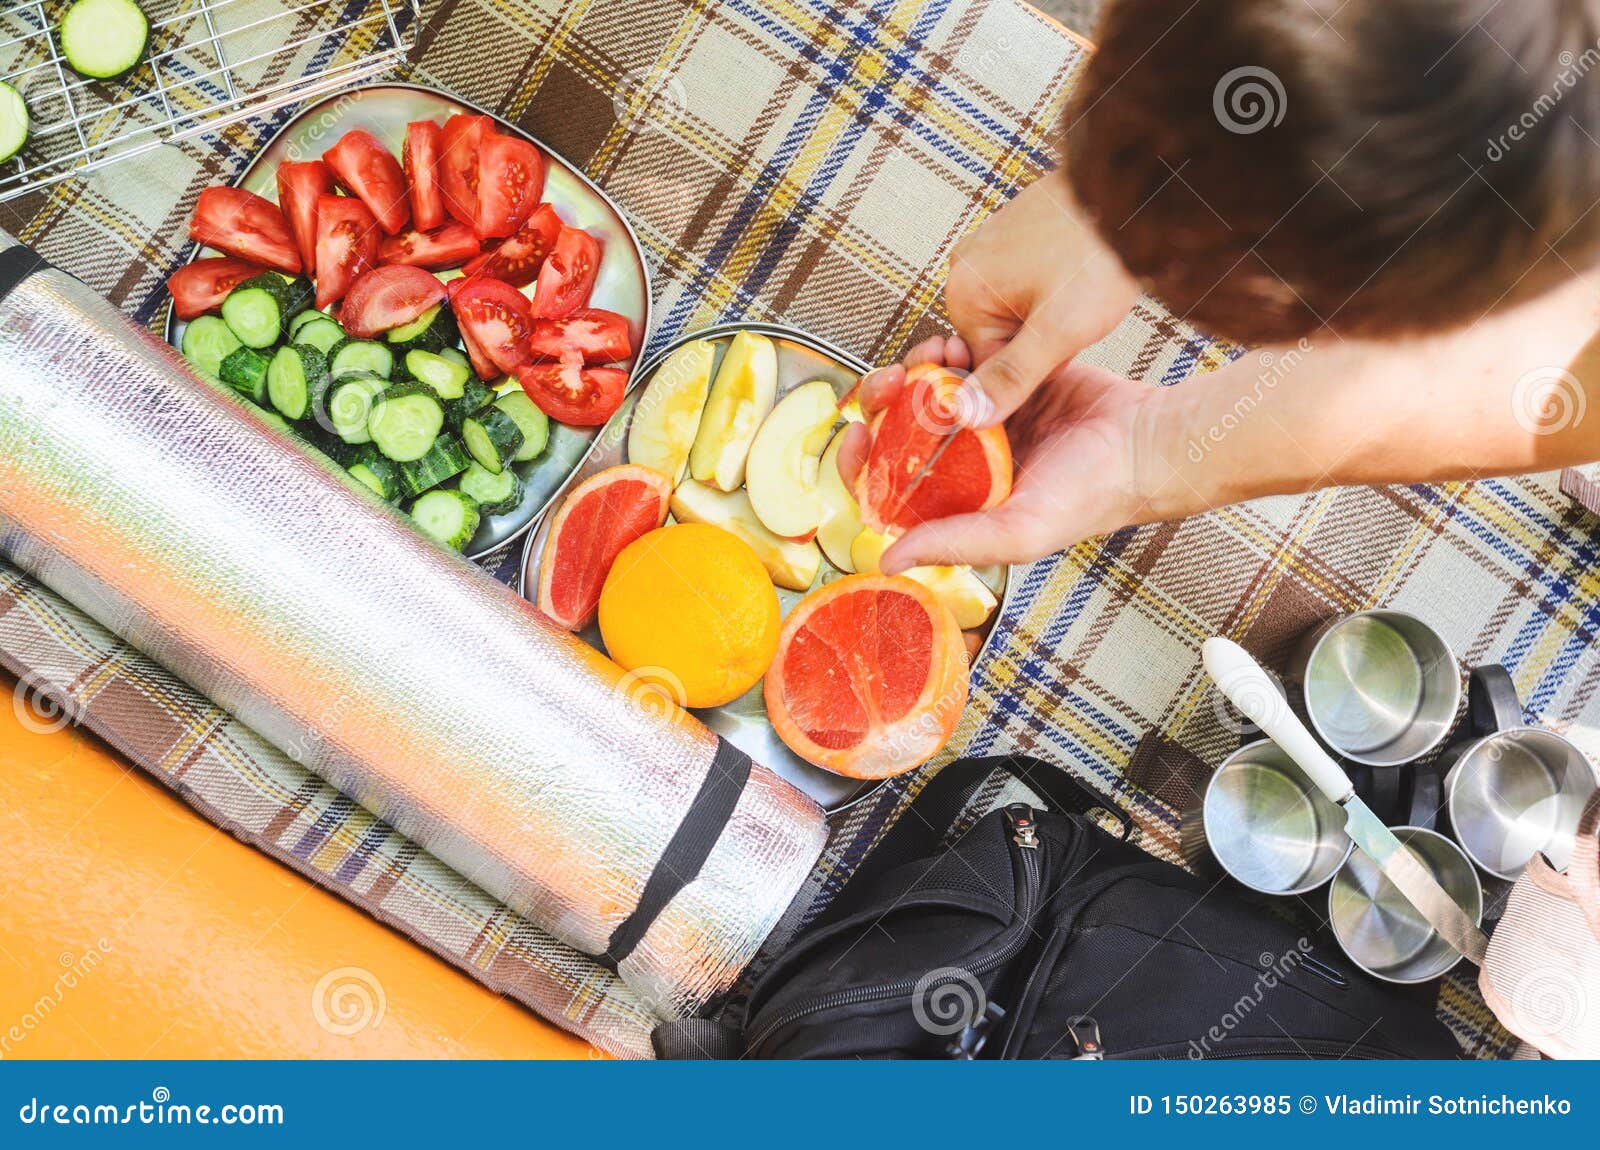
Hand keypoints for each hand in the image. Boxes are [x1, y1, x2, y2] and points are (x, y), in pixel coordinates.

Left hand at [838, 336, 1163, 570]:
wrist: (1144, 442)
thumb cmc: (1089, 497)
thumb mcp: (1017, 532)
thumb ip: (954, 542)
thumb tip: (886, 558)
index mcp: (956, 502)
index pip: (888, 487)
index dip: (861, 463)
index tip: (856, 433)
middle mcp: (962, 464)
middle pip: (896, 432)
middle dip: (883, 403)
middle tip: (890, 380)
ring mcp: (981, 421)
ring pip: (924, 393)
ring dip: (916, 371)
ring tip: (929, 357)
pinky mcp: (1004, 384)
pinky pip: (961, 365)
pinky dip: (950, 354)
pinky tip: (955, 346)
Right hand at [946, 169, 1140, 427]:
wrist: (1134, 195)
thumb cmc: (1100, 258)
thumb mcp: (1059, 333)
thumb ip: (1010, 379)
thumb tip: (964, 416)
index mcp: (962, 293)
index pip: (985, 364)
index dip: (1031, 369)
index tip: (1063, 348)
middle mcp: (964, 265)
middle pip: (998, 337)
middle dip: (1039, 340)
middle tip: (1076, 318)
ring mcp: (989, 244)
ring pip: (1015, 311)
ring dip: (1049, 316)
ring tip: (1081, 293)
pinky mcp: (1014, 231)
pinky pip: (1025, 281)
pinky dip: (1053, 289)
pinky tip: (1079, 278)